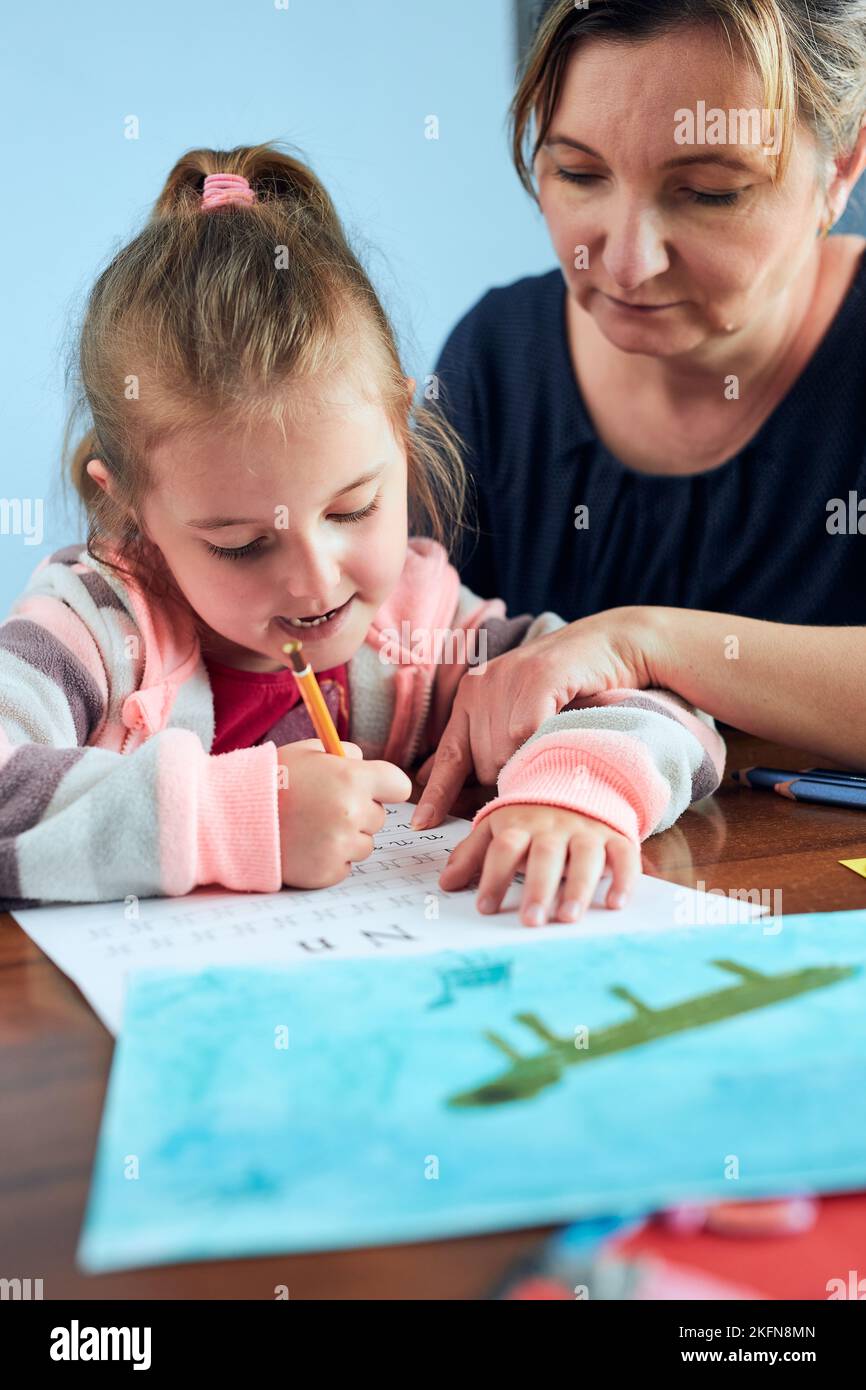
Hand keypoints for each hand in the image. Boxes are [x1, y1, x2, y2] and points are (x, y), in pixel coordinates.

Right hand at [276, 739, 411, 888]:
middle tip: (323, 806)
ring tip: (311, 826)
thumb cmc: (270, 780)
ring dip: (346, 837)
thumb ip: (345, 754)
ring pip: (365, 844)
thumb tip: (366, 763)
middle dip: (359, 811)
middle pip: (380, 817)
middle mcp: (352, 814)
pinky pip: (345, 866)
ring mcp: (341, 846)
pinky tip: (305, 845)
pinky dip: (330, 858)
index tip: (372, 789)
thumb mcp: (308, 751)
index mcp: (352, 779)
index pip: (399, 786)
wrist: (231, 817)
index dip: (385, 787)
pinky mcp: (328, 872)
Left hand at [411, 606, 659, 827]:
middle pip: (484, 764)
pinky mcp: (538, 675)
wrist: (612, 645)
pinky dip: (543, 742)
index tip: (421, 823)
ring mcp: (508, 678)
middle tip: (542, 763)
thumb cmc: (571, 690)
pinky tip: (559, 734)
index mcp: (470, 696)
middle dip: (512, 776)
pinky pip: (527, 731)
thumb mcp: (520, 717)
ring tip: (557, 745)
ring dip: (533, 762)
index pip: (449, 756)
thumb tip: (440, 781)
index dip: (438, 793)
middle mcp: (482, 686)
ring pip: (506, 753)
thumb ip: (486, 746)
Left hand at [438, 803, 639, 926]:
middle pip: (545, 855)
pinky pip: (624, 855)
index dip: (493, 877)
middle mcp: (554, 826)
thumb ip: (471, 854)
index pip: (504, 848)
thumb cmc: (530, 815)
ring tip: (568, 918)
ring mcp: (587, 830)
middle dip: (538, 888)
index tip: (485, 908)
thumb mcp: (496, 825)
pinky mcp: (616, 836)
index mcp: (520, 823)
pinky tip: (615, 904)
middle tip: (530, 921)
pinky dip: (623, 879)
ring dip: (578, 888)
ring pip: (585, 857)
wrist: (576, 777)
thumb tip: (446, 884)